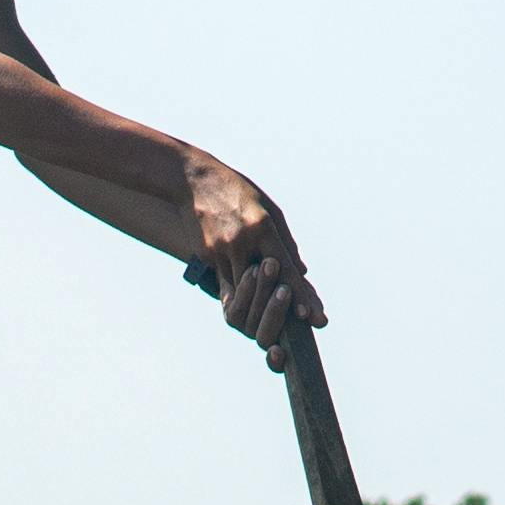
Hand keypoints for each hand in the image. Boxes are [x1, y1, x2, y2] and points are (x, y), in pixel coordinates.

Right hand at [183, 160, 322, 362]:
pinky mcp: (207, 257)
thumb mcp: (269, 209)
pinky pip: (225, 285)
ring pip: (243, 291)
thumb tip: (301, 272)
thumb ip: (285, 242)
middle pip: (264, 285)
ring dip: (260, 305)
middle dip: (280, 307)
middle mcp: (241, 242)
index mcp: (262, 227)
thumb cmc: (239, 192)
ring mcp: (221, 251)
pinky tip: (251, 306)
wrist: (195, 181)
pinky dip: (241, 296)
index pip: (285, 267)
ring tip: (275, 317)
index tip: (309, 315)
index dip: (298, 293)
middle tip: (298, 322)